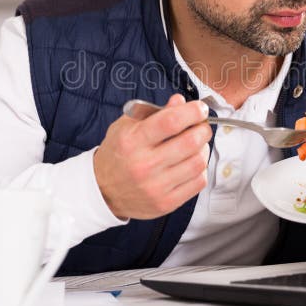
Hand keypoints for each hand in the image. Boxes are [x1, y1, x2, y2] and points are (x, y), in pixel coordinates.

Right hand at [93, 94, 210, 219]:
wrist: (102, 191)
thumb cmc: (117, 154)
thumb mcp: (126, 126)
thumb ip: (153, 113)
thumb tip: (180, 102)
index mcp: (133, 141)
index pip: (171, 122)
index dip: (192, 112)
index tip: (199, 108)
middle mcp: (144, 165)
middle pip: (190, 142)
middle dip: (203, 129)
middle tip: (201, 126)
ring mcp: (156, 187)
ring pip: (198, 162)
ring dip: (203, 148)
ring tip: (197, 144)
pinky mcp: (166, 203)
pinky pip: (198, 182)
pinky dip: (200, 169)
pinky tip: (192, 163)